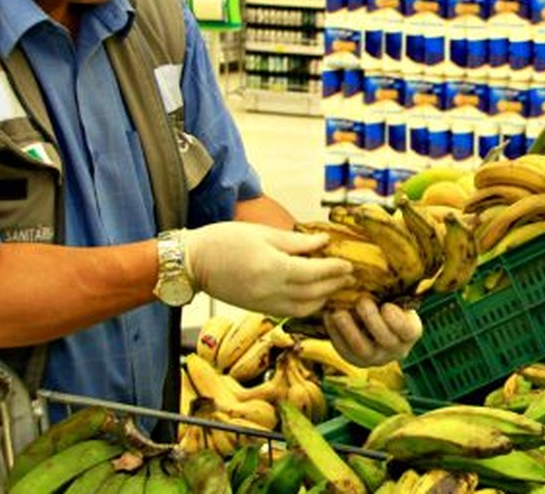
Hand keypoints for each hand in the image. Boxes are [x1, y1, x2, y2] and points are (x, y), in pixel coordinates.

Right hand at [180, 222, 353, 317]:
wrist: (193, 263)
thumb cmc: (224, 240)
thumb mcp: (262, 233)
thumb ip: (295, 242)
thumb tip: (323, 242)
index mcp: (272, 267)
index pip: (314, 272)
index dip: (334, 269)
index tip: (349, 263)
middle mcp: (271, 290)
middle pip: (314, 293)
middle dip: (334, 284)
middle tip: (351, 276)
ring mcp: (264, 303)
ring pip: (305, 308)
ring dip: (324, 298)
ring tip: (336, 286)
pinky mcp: (259, 309)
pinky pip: (291, 312)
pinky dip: (308, 306)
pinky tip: (315, 296)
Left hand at [324, 297, 422, 367]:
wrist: (376, 319)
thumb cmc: (388, 300)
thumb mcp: (397, 296)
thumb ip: (394, 290)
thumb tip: (386, 267)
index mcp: (410, 332)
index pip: (409, 331)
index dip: (397, 320)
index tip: (386, 306)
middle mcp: (396, 349)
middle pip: (385, 340)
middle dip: (372, 320)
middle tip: (361, 301)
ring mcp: (375, 357)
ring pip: (362, 349)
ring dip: (349, 330)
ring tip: (338, 313)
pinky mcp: (355, 359)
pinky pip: (344, 350)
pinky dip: (335, 334)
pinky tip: (328, 316)